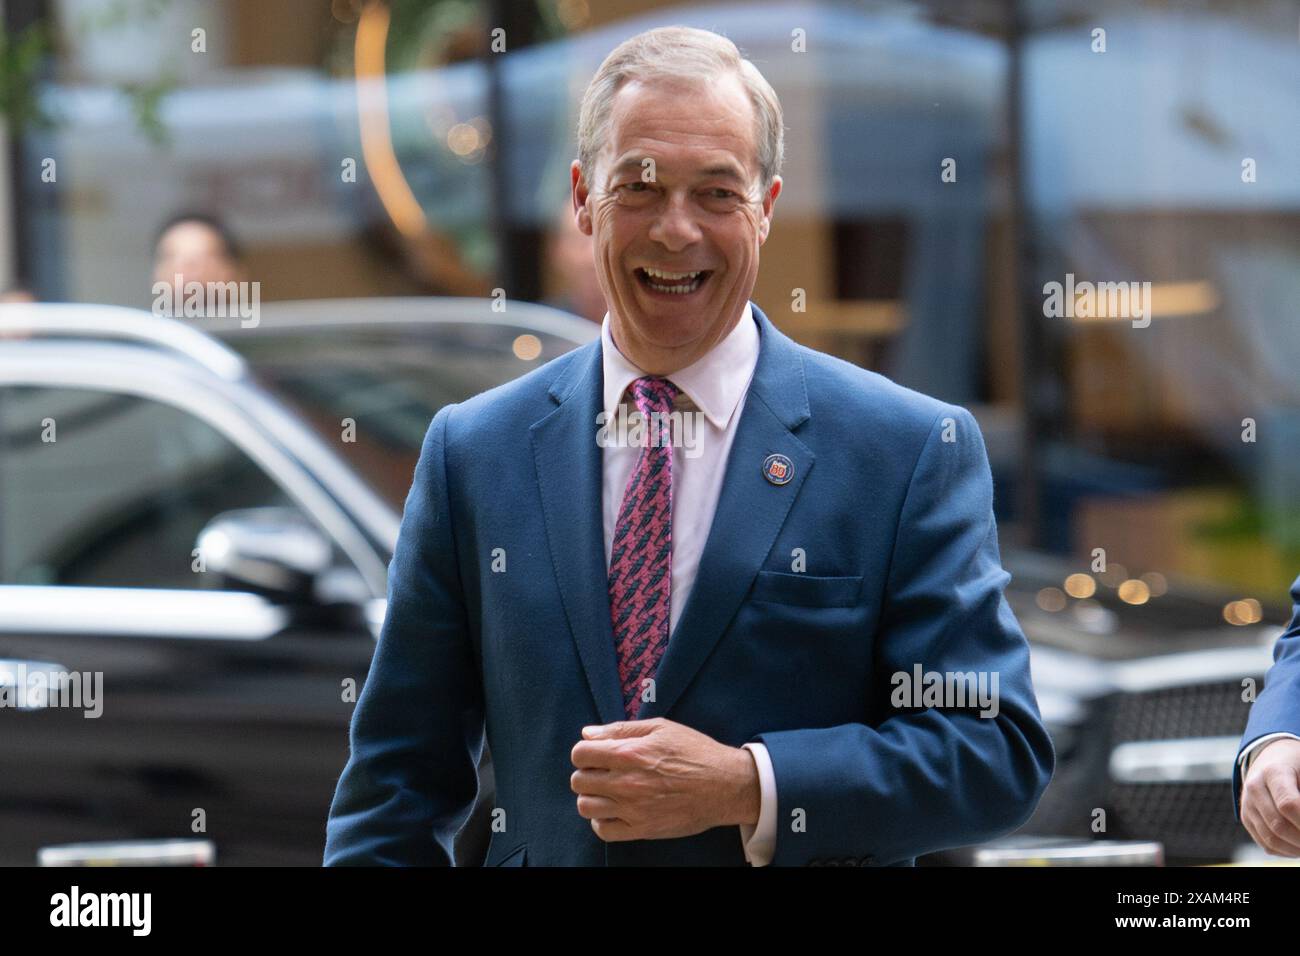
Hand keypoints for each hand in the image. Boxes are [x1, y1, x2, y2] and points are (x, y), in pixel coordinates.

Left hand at [570, 717, 759, 841]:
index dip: (585, 752)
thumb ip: (621, 729)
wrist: (724, 785)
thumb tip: (587, 733)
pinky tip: (615, 811)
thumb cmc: (695, 751)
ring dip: (592, 797)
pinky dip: (602, 821)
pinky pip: (603, 831)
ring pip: (585, 807)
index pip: (580, 754)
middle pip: (578, 781)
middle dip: (587, 774)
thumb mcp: (661, 728)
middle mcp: (625, 782)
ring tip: (608, 792)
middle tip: (604, 773)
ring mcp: (632, 809)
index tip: (596, 755)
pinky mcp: (641, 830)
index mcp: (628, 753)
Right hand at [1241, 738, 1299, 855]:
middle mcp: (1254, 788)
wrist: (1272, 758)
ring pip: (1271, 838)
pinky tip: (1299, 846)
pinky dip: (1286, 851)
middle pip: (1279, 825)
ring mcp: (1247, 804)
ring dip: (1296, 848)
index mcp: (1273, 771)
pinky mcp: (1246, 818)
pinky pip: (1266, 843)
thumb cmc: (1299, 765)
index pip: (1288, 804)